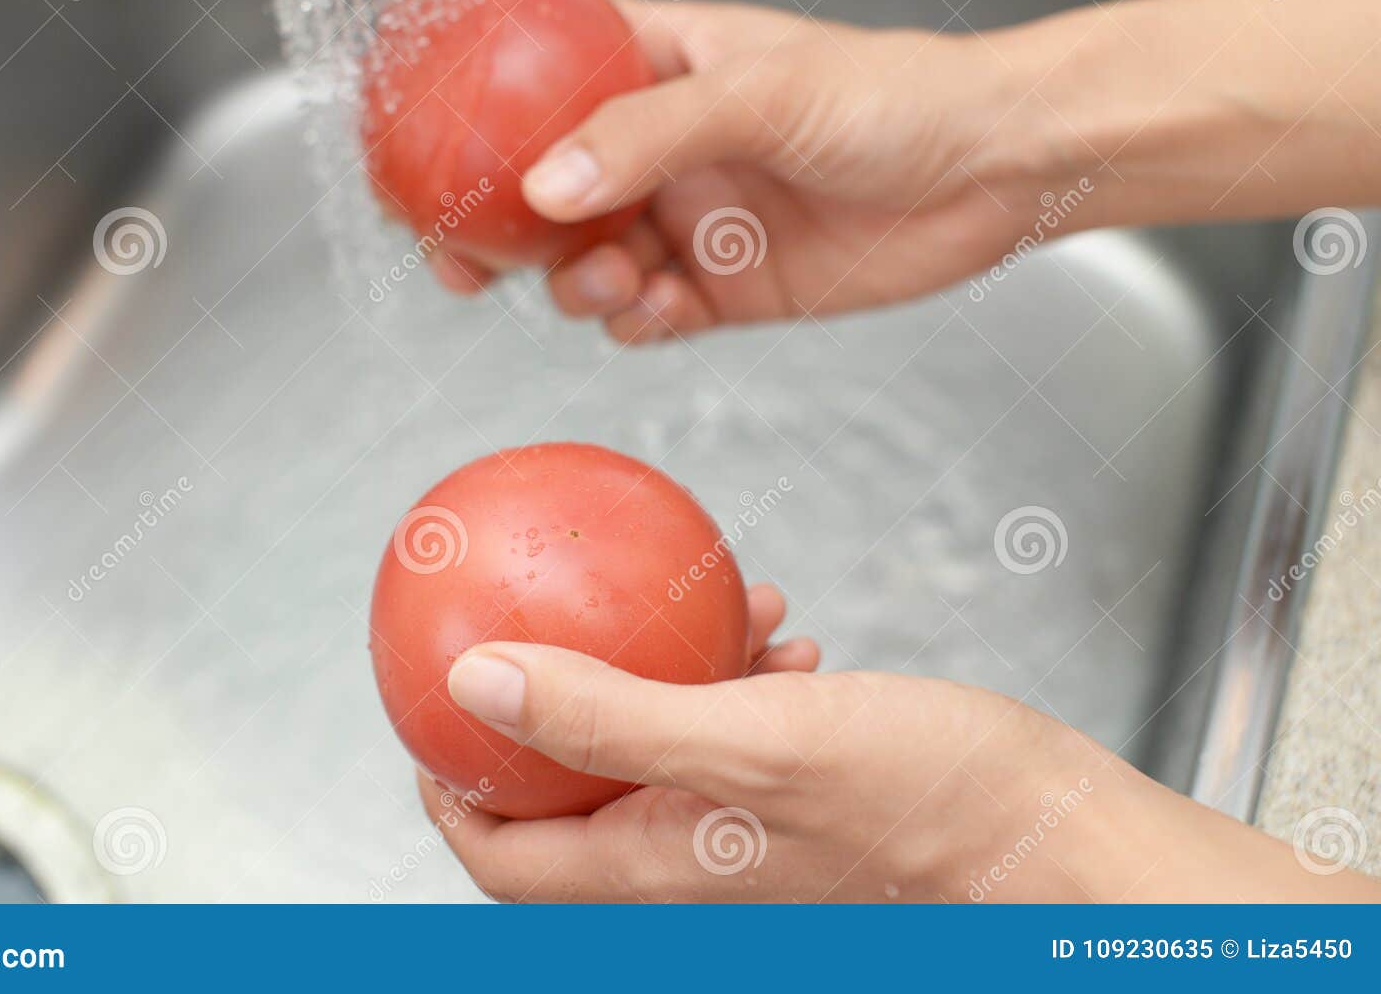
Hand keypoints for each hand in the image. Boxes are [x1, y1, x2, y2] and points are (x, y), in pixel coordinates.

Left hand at [420, 592, 1380, 902]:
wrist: (1046, 833)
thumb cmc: (919, 801)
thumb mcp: (747, 737)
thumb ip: (605, 711)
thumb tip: (476, 680)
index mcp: (656, 866)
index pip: (506, 853)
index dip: (451, 788)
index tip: (433, 711)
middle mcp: (692, 860)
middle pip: (573, 794)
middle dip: (555, 711)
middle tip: (540, 634)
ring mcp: (748, 832)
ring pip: (661, 750)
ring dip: (659, 674)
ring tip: (701, 613)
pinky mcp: (803, 798)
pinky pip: (736, 730)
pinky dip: (737, 676)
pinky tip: (775, 627)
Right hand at [433, 0, 1380, 341]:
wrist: (991, 173)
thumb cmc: (898, 94)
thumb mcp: (763, 92)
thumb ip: (651, 135)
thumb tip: (551, 179)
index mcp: (660, 65)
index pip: (540, 70)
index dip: (473, 104)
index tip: (420, 144)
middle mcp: (664, 144)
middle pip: (543, 186)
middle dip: (499, 229)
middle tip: (468, 261)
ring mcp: (690, 217)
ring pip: (587, 261)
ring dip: (577, 283)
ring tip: (606, 280)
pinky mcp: (725, 287)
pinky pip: (648, 316)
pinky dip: (635, 324)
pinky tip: (660, 311)